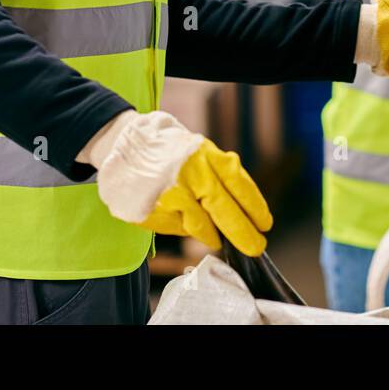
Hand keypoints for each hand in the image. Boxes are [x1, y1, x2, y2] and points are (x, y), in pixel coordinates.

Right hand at [90, 110, 272, 256]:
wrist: (123, 142)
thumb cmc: (170, 151)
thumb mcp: (199, 151)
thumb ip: (219, 176)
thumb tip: (242, 212)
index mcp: (206, 154)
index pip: (238, 184)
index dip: (255, 207)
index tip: (265, 224)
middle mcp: (189, 172)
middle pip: (224, 210)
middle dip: (243, 233)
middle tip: (255, 247)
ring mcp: (169, 192)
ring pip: (200, 225)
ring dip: (212, 235)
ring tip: (216, 237)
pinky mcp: (151, 209)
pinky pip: (176, 227)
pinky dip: (183, 228)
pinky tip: (180, 218)